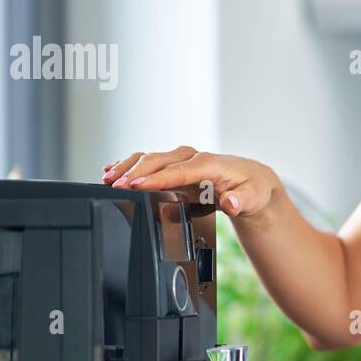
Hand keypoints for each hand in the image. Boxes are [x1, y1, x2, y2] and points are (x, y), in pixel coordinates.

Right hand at [101, 146, 278, 217]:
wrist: (251, 181)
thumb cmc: (251, 189)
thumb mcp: (253, 198)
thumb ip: (241, 201)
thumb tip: (231, 203)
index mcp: (210, 164)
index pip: (179, 170)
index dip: (157, 178)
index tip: (137, 185)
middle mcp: (192, 158)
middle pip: (159, 161)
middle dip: (135, 172)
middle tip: (116, 186)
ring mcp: (181, 160)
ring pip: (149, 158)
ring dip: (127, 167)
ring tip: (107, 178)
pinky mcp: (174, 166)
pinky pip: (148, 162)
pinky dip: (129, 165)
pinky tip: (110, 170)